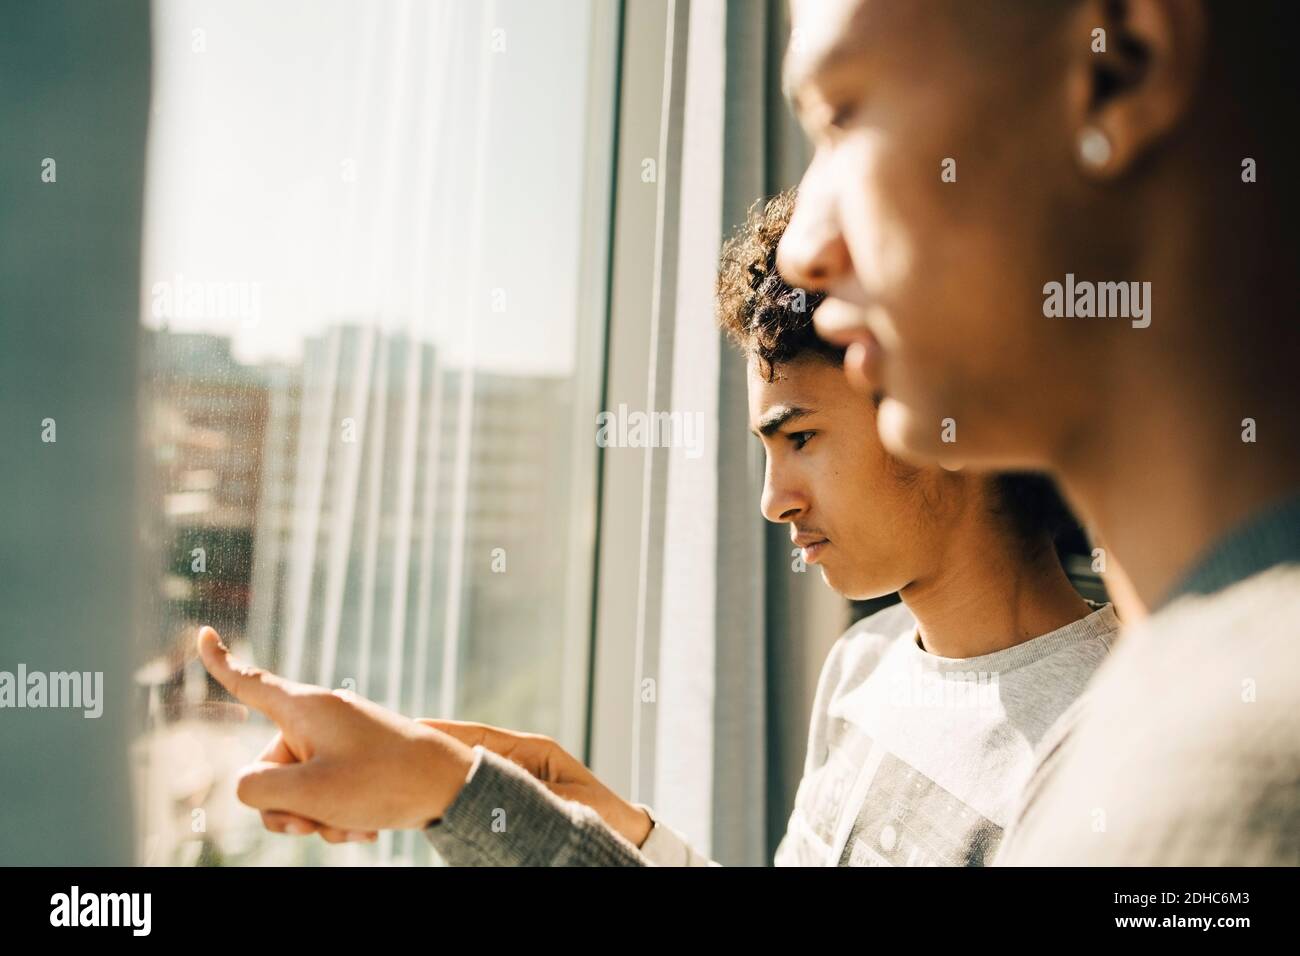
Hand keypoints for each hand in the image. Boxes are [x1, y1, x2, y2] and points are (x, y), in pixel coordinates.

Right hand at [195, 626, 475, 841]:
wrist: (452, 788)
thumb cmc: (384, 781)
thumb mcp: (310, 793)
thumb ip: (257, 789)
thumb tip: (251, 788)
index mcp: (305, 708)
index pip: (250, 682)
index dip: (220, 662)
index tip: (203, 632)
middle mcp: (319, 720)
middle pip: (266, 768)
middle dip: (285, 805)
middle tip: (316, 821)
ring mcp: (340, 742)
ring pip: (296, 791)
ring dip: (316, 818)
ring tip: (351, 825)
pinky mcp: (358, 764)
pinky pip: (326, 797)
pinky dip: (339, 818)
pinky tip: (366, 829)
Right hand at [418, 719, 653, 848]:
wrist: (621, 834)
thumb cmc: (601, 813)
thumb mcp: (565, 799)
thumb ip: (529, 791)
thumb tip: (493, 786)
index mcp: (532, 750)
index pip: (480, 736)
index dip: (447, 732)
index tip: (417, 726)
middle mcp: (518, 760)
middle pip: (468, 751)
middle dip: (437, 749)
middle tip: (401, 745)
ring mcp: (513, 779)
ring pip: (470, 773)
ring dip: (443, 773)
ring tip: (407, 772)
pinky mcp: (512, 800)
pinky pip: (479, 795)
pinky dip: (457, 796)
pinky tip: (433, 800)